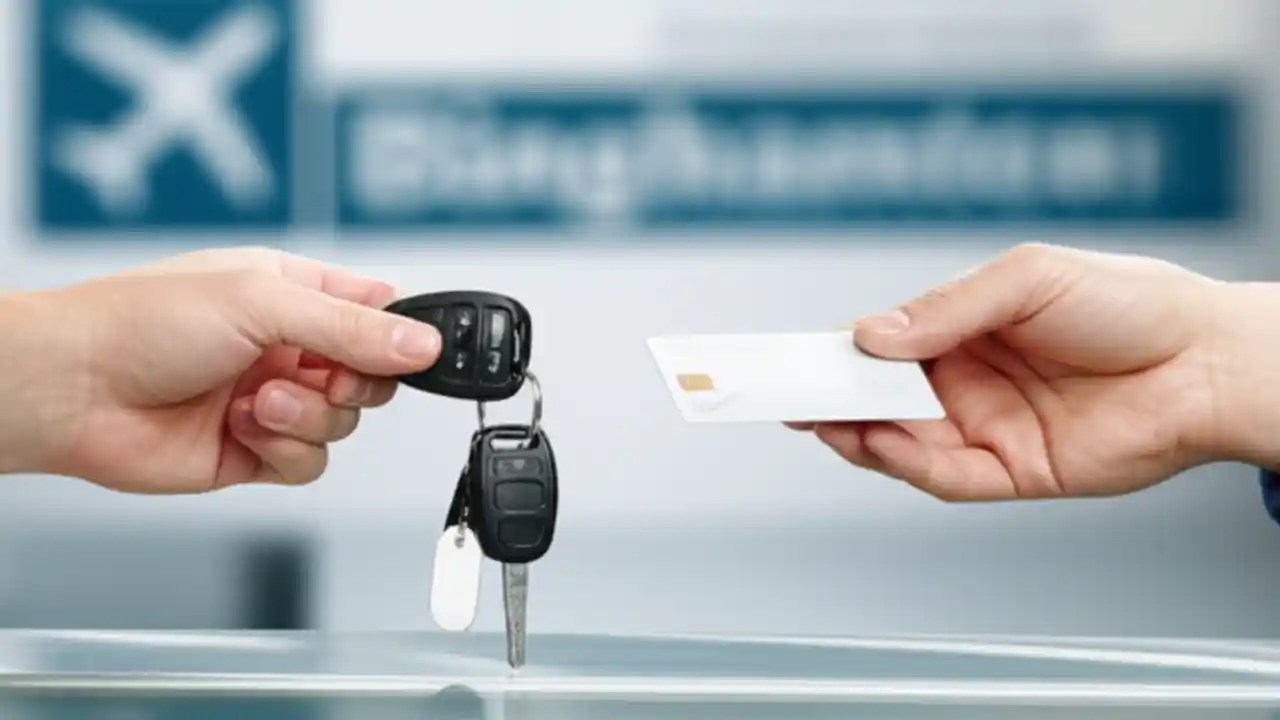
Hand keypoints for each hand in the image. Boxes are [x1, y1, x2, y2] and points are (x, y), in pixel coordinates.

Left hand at [0, 247, 440, 492]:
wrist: (73, 390)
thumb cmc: (141, 323)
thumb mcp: (264, 303)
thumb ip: (353, 328)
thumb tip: (423, 345)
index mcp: (291, 292)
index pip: (376, 311)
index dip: (398, 333)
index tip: (404, 350)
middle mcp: (286, 346)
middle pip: (370, 375)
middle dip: (352, 381)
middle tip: (318, 374)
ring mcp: (272, 400)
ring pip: (342, 422)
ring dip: (306, 416)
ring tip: (258, 401)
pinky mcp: (254, 450)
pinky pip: (309, 462)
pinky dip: (284, 450)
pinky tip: (243, 427)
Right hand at [794, 243, 1279, 500]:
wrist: (1208, 359)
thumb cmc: (1129, 303)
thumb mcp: (1026, 279)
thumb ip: (946, 309)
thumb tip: (868, 335)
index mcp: (960, 330)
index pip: (877, 346)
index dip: (829, 352)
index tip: (780, 356)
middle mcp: (964, 383)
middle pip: (876, 398)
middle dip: (825, 398)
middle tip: (777, 394)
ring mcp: (984, 429)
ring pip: (898, 442)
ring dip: (853, 432)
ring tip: (815, 418)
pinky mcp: (1012, 472)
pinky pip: (944, 476)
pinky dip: (903, 462)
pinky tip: (875, 440)